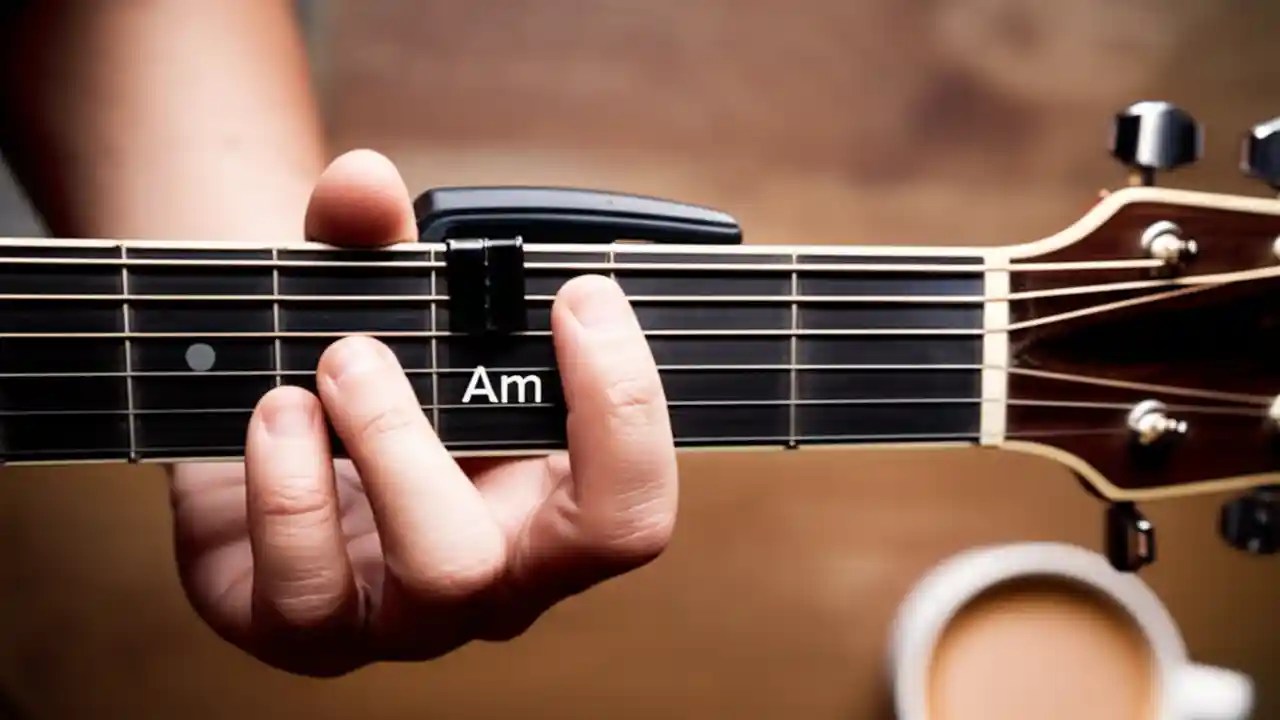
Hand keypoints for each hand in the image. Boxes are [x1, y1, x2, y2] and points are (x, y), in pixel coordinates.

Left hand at [169, 151, 677, 675]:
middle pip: (567, 549)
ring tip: (330, 364)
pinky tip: (272, 416)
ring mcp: (406, 615)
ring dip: (389, 447)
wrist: (258, 432)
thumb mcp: (382, 307)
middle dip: (499, 420)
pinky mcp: (303, 627)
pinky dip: (289, 491)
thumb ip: (379, 242)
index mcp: (548, 507)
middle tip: (377, 345)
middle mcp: (496, 574)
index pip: (634, 507)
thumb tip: (362, 185)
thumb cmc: (358, 382)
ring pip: (446, 573)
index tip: (578, 299)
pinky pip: (310, 592)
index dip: (628, 409)